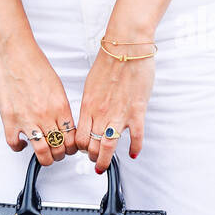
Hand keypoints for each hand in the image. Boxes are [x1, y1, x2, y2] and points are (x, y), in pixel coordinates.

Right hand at [0, 29, 78, 165]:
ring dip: (45, 158)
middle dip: (60, 154)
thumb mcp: (55, 84)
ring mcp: (27, 118)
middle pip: (60, 149)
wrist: (12, 51)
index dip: (72, 147)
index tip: (69, 146)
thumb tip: (61, 120)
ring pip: (42, 153)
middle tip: (56, 152)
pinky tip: (22, 143)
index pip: (73, 138)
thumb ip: (59, 105)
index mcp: (60, 105)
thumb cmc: (32, 61)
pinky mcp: (9, 118)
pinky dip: (19, 148)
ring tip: (43, 154)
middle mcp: (46, 115)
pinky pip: (15, 144)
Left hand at [76, 36, 155, 172]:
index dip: (79, 147)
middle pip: (91, 146)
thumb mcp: (91, 84)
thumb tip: (90, 114)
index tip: (83, 149)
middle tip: (95, 160)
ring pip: (108, 147)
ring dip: (105, 160)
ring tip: (105, 166)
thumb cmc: (109, 62)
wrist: (126, 48)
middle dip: (91, 157)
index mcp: (88, 105)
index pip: (78, 137)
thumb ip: (91, 102)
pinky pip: (136, 138)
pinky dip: (135, 149)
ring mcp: (118, 114)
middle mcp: (101, 113)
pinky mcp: (136, 112)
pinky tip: (133, 153)